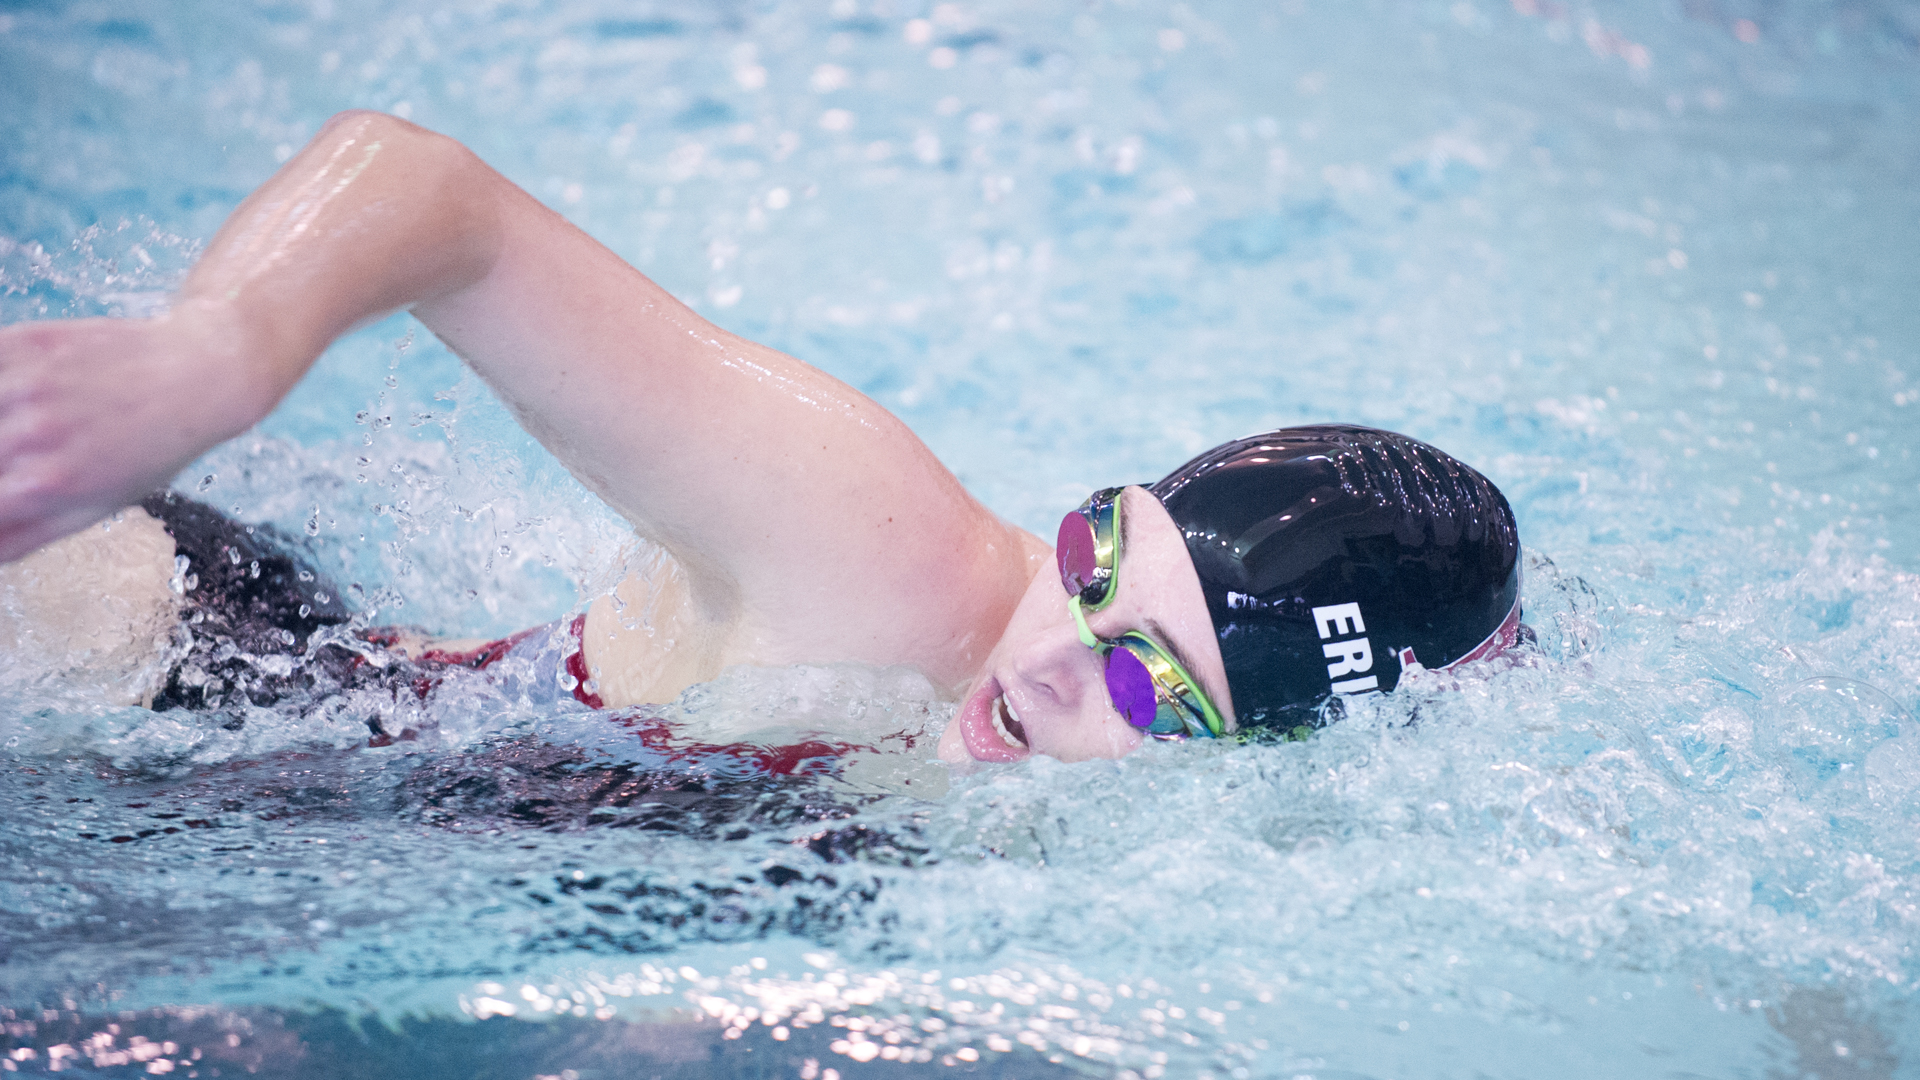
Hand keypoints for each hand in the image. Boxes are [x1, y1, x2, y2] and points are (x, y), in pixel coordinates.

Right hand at [0, 303, 264, 561]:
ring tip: (21, 431)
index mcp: (43, 488)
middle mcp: (28, 437)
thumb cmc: (149, 452)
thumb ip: (22, 534)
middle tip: (12, 461)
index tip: (3, 495)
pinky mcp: (24, 343)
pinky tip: (13, 396)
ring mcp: (23, 385)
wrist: (199, 377)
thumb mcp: (94, 506)